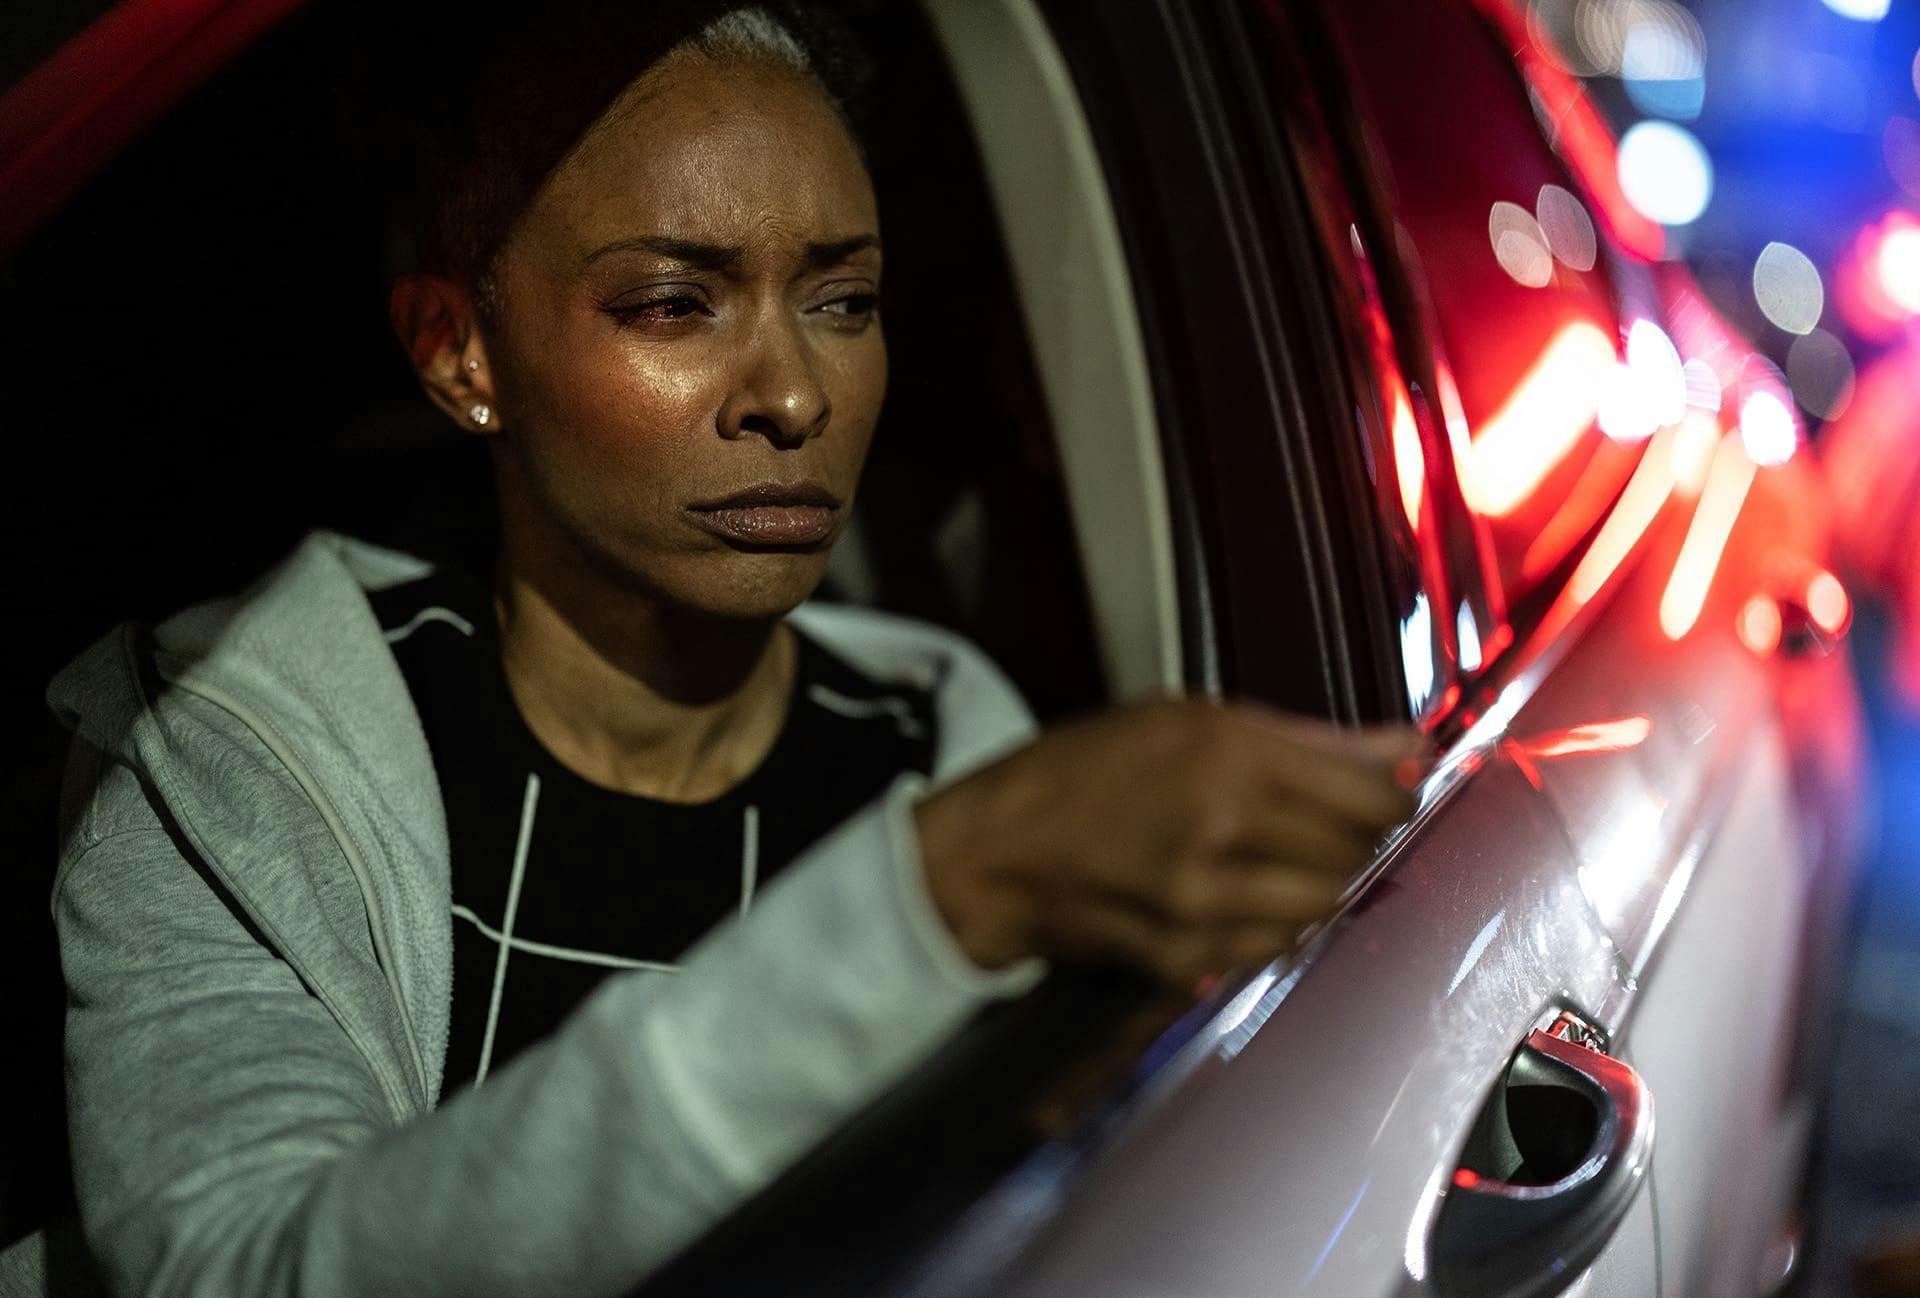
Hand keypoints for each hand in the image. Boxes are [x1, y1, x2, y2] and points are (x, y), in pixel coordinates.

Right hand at [915, 698, 1429, 985]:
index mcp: (1228, 755)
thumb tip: (1408, 745)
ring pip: (1324, 906)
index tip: (1391, 785)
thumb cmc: (1082, 770)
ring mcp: (1204, 903)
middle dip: (1355, 833)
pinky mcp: (1188, 959)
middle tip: (1323, 815)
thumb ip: (1306, 739)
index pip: (1375, 793)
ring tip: (1277, 855)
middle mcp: (1223, 829)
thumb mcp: (1188, 719)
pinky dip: (1274, 923)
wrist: (994, 851)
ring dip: (1317, 881)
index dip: (1397, 791)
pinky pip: (1276, 949)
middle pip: (1357, 851)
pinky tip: (1240, 894)